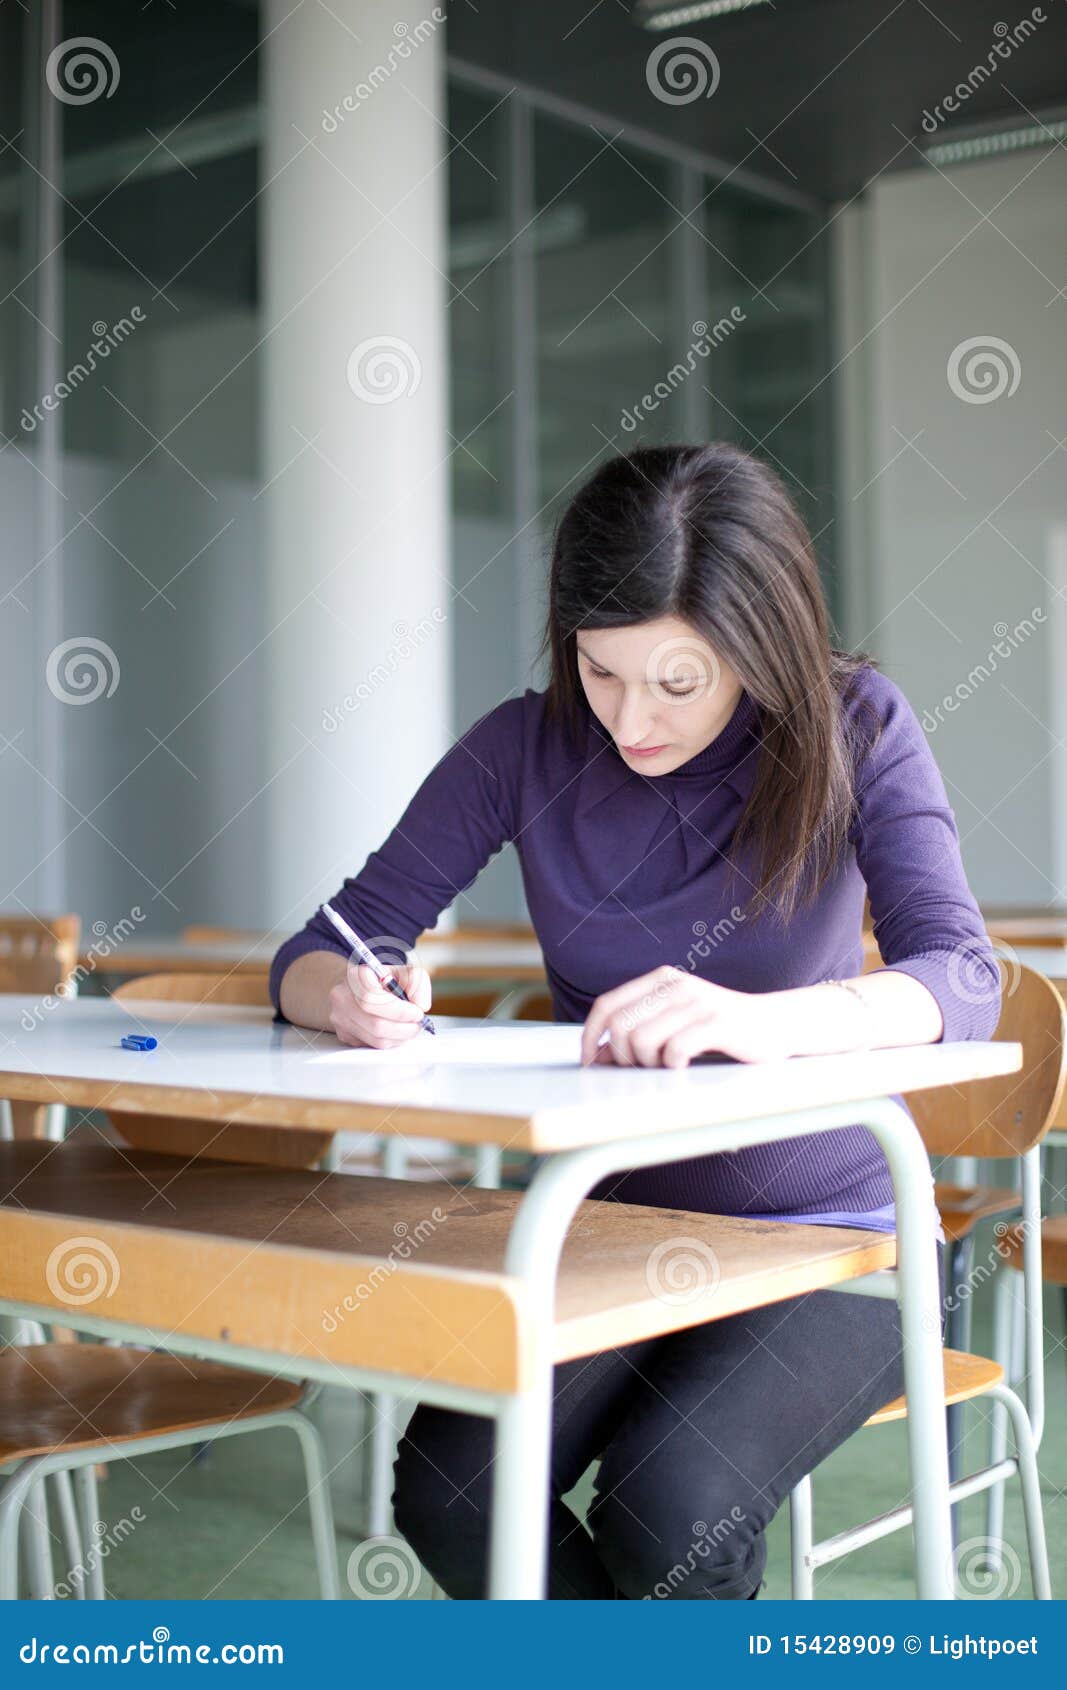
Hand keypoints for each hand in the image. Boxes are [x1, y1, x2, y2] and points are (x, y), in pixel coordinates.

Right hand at [328, 962, 431, 1049]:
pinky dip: (390, 1041)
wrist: (358, 988)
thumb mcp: (404, 972)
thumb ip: (417, 983)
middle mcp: (342, 998)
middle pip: (376, 1024)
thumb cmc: (382, 981)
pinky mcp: (345, 1035)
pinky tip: (395, 1031)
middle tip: (418, 1024)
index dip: (399, 1011)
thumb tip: (421, 1005)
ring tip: (409, 1028)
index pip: (373, 999)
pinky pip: (372, 1045)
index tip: (417, 1013)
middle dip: (404, 1028)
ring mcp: (340, 1019)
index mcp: (356, 978)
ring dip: (399, 1037)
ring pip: (376, 1039)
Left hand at [580, 967, 794, 1067]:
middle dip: (623, 1058)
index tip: (590, 1062)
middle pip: (620, 1027)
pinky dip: (673, 1067)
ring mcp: (698, 1002)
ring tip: (668, 1066)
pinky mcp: (718, 1023)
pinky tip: (685, 1067)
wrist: (777, 1024)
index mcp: (661, 979)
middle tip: (643, 1069)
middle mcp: (677, 985)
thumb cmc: (720, 1030)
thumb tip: (596, 1056)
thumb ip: (637, 1033)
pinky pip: (674, 1051)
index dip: (590, 1036)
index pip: (607, 1004)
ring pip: (642, 1041)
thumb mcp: (674, 1024)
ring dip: (649, 1065)